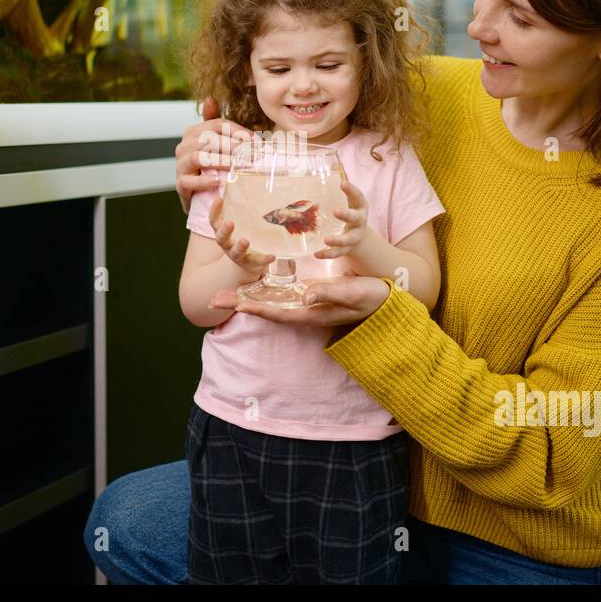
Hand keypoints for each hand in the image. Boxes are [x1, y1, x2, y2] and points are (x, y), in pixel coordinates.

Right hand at [175, 98, 252, 214]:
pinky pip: (191, 180)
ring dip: (221, 161)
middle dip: (233, 146)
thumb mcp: (213, 143)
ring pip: (200, 157)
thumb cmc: (209, 166)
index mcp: (193, 132)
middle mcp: (184, 146)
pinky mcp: (180, 184)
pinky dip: (205, 181)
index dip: (238, 131)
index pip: (217, 125)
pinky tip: (218, 181)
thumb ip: (215, 123)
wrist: (198, 195)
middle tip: (252, 154)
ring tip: (238, 166)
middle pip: (209, 140)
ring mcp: (180, 165)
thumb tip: (209, 99)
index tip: (256, 141)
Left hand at [208, 276, 390, 326]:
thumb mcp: (353, 292)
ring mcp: (308, 306)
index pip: (279, 312)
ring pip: (272, 304)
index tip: (234, 304)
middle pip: (267, 310)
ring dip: (247, 300)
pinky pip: (282, 298)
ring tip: (223, 295)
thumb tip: (304, 296)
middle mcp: (306, 311)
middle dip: (240, 305)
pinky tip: (252, 288)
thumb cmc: (373, 296)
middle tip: (212, 300)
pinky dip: (263, 294)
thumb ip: (330, 294)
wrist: (387, 300)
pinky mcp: (312, 297)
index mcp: (314, 313)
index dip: (256, 308)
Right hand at [210, 195, 273, 273]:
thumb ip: (241, 209)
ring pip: (236, 253)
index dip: (214, 211)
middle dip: (225, 231)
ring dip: (240, 246)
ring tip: (245, 240)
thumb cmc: (243, 235)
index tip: (219, 198)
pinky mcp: (251, 264)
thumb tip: (248, 180)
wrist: (248, 263)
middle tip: (230, 223)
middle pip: (221, 238)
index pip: (214, 221)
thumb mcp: (240, 223)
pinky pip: (257, 262)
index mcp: (223, 233)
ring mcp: (238, 256)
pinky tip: (272, 256)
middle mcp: (227, 245)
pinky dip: (264, 260)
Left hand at [315, 179, 368, 259]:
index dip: (352, 190)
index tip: (343, 183)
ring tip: (326, 239)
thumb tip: (329, 164)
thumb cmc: (350, 212)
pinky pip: (337, 253)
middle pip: (356, 219)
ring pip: (347, 241)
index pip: (358, 197)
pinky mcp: (346, 249)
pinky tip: (316, 254)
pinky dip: (327, 254)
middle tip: (336, 211)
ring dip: (337, 240)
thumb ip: (342, 188)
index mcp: (360, 207)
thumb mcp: (349, 201)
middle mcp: (359, 222)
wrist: (359, 237)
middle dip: (346, 215)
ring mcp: (353, 237)